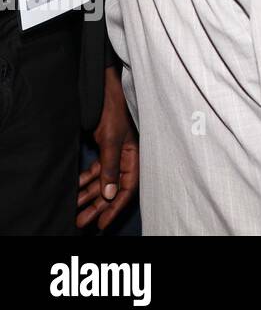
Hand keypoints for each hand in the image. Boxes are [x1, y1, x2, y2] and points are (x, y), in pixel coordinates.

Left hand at [77, 66, 138, 229]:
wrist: (107, 86)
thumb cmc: (116, 108)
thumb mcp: (112, 139)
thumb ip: (111, 166)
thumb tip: (108, 194)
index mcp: (137, 154)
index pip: (128, 188)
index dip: (115, 207)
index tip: (102, 223)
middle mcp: (128, 156)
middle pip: (113, 187)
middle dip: (98, 206)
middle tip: (82, 222)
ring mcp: (117, 152)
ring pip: (102, 180)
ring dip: (89, 195)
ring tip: (75, 211)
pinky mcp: (106, 147)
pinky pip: (96, 169)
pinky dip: (86, 180)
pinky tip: (76, 189)